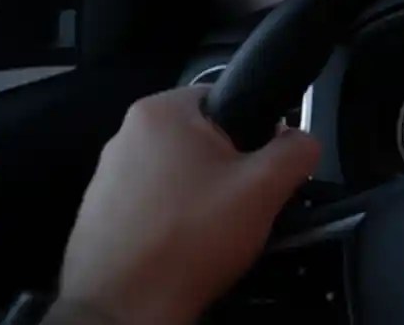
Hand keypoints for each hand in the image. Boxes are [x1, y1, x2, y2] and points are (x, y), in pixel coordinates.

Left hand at [45, 86, 319, 324]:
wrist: (123, 310)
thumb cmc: (189, 241)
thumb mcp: (264, 189)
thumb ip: (296, 151)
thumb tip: (303, 141)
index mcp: (161, 111)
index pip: (228, 99)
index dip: (257, 134)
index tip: (262, 172)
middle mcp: (126, 134)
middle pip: (205, 141)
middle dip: (230, 172)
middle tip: (243, 208)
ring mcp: (107, 175)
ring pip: (180, 176)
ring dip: (202, 199)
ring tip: (213, 234)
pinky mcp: (99, 213)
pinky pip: (155, 205)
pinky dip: (174, 222)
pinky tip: (185, 249)